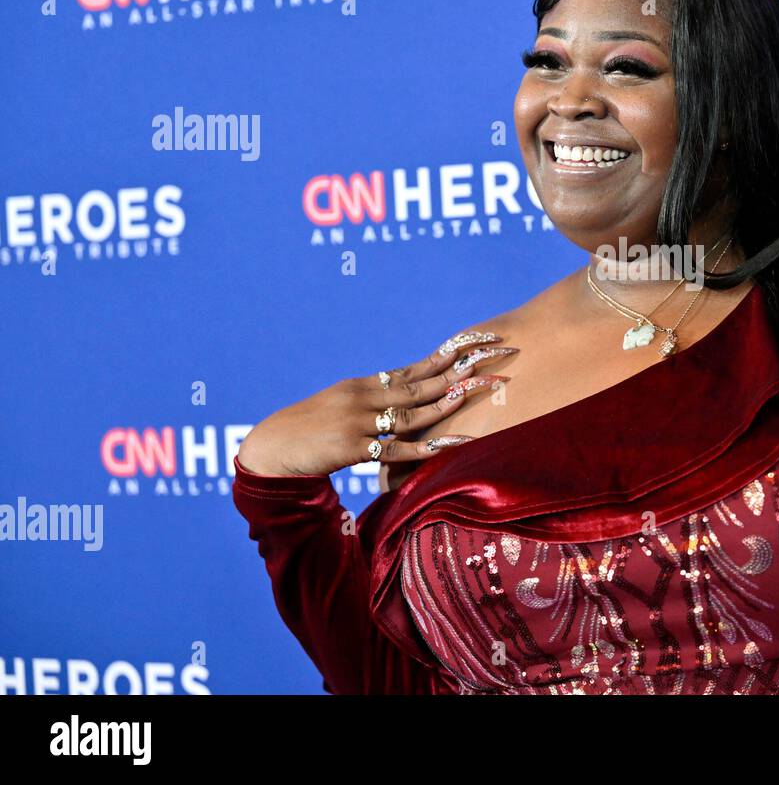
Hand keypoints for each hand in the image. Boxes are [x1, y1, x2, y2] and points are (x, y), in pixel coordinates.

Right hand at [237, 332, 514, 477]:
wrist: (271, 448)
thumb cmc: (311, 431)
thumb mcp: (343, 406)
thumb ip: (376, 401)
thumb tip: (408, 397)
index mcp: (366, 385)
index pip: (416, 367)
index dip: (450, 356)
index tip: (480, 343)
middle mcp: (365, 397)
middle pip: (421, 383)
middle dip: (460, 372)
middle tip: (494, 358)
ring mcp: (358, 421)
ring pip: (412, 411)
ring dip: (446, 402)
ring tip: (478, 389)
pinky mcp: (352, 448)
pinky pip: (396, 449)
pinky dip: (426, 448)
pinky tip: (452, 445)